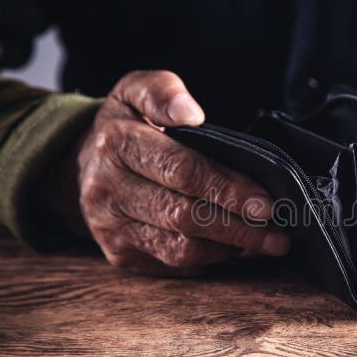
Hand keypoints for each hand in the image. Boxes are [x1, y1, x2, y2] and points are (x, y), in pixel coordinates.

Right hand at [74, 70, 289, 274]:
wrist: (77, 165)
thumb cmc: (123, 126)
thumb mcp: (135, 91)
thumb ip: (162, 91)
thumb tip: (190, 112)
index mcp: (117, 145)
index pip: (182, 171)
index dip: (227, 188)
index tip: (265, 201)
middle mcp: (109, 190)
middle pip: (184, 216)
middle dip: (238, 227)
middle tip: (278, 233)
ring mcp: (112, 228)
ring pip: (180, 249)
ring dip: (229, 248)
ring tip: (265, 242)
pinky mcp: (121, 255)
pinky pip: (173, 265)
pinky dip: (209, 260)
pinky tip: (235, 248)